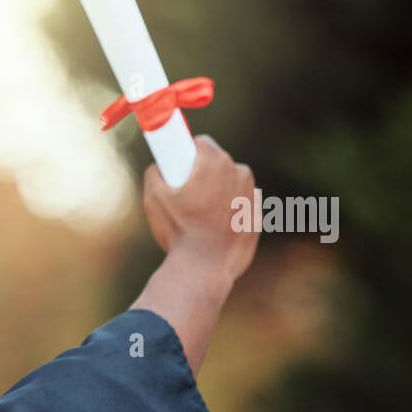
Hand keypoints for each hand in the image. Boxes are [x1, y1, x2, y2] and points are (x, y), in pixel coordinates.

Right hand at [142, 135, 258, 286]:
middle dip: (201, 175)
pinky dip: (229, 212)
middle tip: (184, 197)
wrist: (203, 268)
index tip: (177, 168)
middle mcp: (239, 172)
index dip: (186, 153)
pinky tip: (213, 230)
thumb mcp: (153, 197)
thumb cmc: (179, 231)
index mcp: (216, 162)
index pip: (200, 143)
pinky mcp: (257, 216)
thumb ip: (154, 171)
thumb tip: (159, 167)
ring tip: (198, 218)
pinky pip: (240, 205)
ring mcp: (252, 195)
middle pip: (217, 163)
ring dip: (217, 193)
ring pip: (230, 184)